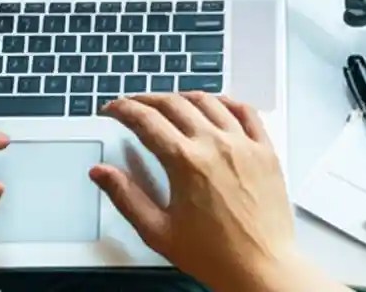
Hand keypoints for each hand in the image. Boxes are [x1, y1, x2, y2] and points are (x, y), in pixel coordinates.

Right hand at [92, 93, 347, 291]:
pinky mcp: (265, 150)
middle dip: (147, 99)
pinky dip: (227, 102)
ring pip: (209, 101)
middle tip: (134, 105)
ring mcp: (243, 144)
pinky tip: (217, 104)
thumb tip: (100, 172)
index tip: (112, 109)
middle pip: (174, 104)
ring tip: (170, 102)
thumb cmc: (213, 254)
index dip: (123, 110)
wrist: (261, 267)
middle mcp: (215, 144)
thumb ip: (126, 197)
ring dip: (183, 97)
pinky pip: (246, 112)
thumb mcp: (158, 231)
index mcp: (185, 162)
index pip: (146, 121)